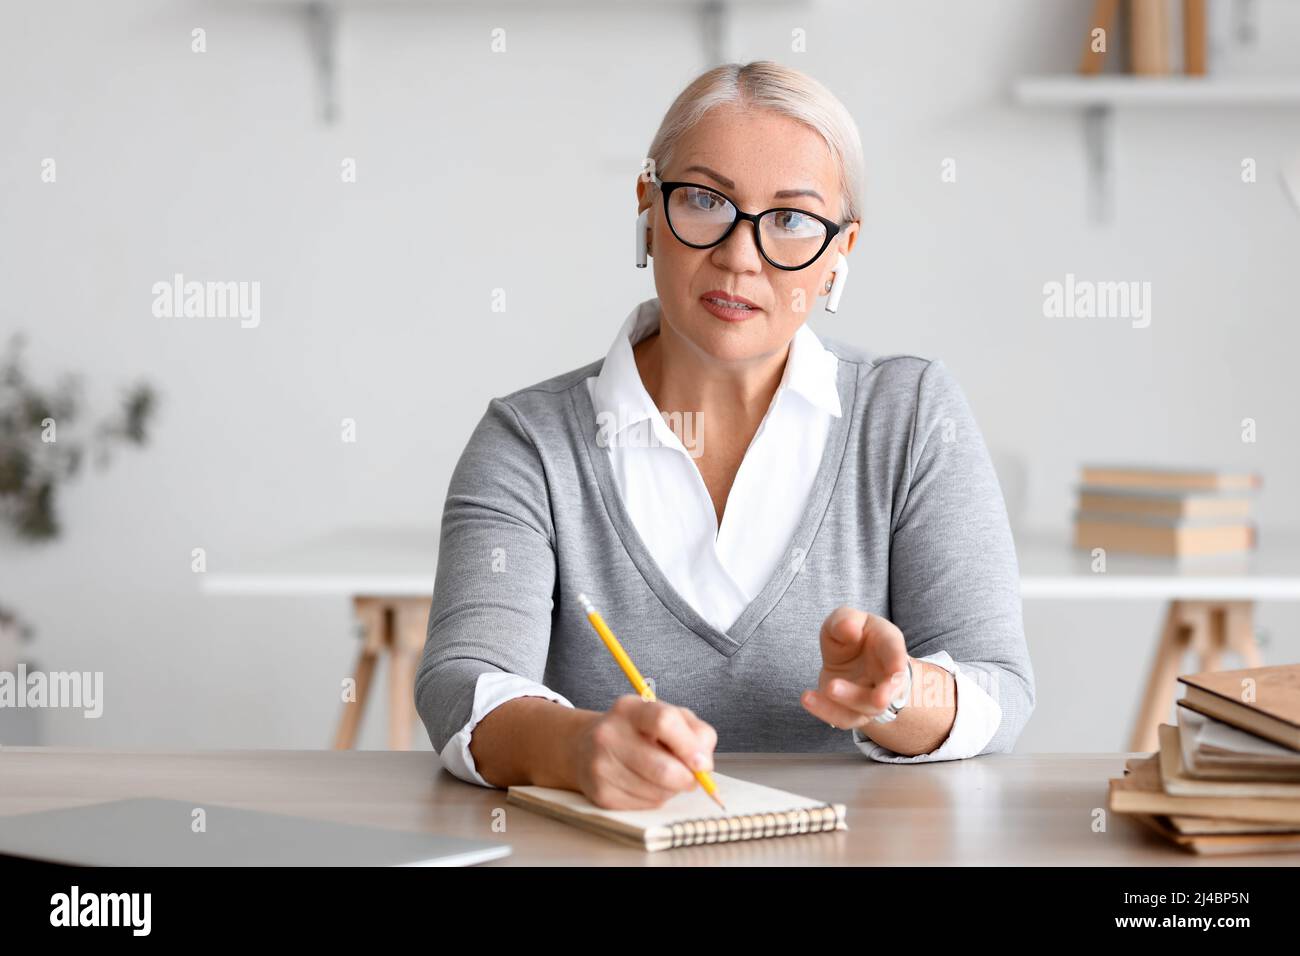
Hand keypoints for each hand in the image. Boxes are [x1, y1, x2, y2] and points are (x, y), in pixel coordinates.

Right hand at [570, 695, 717, 808]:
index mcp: (629, 709)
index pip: (664, 722)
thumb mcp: (666, 716)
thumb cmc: (636, 731)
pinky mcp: (600, 794)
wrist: (585, 747)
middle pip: (662, 768)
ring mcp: (601, 766)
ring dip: (672, 789)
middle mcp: (609, 735)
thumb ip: (695, 732)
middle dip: (686, 779)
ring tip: (663, 776)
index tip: (703, 764)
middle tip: (691, 777)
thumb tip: (704, 764)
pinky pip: (645, 805)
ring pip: (657, 792)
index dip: (690, 747)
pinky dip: (655, 798)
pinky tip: (646, 784)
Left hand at [801, 605, 910, 730]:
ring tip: (828, 687)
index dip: (897, 661)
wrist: (850, 658)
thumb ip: (846, 620)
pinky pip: (843, 717)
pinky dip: (825, 710)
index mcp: (888, 646)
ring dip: (846, 700)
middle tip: (877, 699)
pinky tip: (808, 698)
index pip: (895, 653)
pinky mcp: (852, 711)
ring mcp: (871, 697)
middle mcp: (885, 676)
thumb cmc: (851, 635)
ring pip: (864, 708)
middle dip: (882, 696)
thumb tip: (849, 630)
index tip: (896, 669)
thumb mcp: (847, 619)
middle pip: (886, 690)